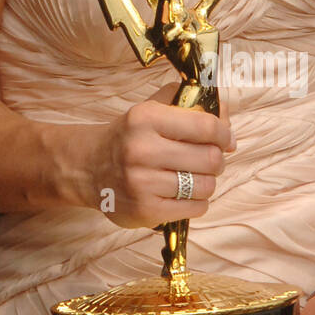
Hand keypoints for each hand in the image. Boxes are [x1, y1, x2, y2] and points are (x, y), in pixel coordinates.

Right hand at [88, 84, 234, 228]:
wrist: (88, 167)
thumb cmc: (129, 136)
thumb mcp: (151, 109)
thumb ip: (188, 104)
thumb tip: (226, 116)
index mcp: (145, 118)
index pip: (206, 126)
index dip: (224, 133)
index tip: (226, 138)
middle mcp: (142, 149)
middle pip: (210, 158)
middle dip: (216, 159)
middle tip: (207, 159)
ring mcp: (142, 183)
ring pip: (205, 186)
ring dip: (206, 182)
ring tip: (192, 176)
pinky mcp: (145, 210)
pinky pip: (195, 208)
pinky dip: (197, 202)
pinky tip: (183, 193)